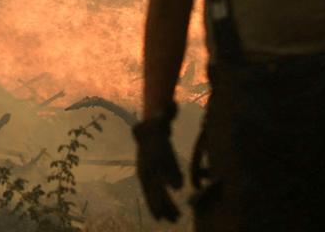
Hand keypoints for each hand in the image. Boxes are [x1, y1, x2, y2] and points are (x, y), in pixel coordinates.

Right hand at [132, 102, 182, 220]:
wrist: (147, 123)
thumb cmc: (159, 119)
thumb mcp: (163, 113)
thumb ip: (168, 111)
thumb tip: (172, 105)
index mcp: (152, 147)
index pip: (160, 160)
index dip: (169, 173)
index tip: (179, 186)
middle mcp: (146, 161)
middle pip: (155, 182)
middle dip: (164, 199)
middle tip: (175, 215)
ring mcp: (145, 170)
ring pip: (152, 191)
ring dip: (161, 206)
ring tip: (172, 220)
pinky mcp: (147, 176)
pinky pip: (150, 193)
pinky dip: (156, 206)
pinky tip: (163, 217)